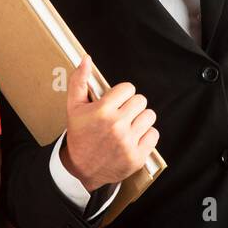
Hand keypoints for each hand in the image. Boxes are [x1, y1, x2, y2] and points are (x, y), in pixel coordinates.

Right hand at [59, 55, 158, 190]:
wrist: (80, 169)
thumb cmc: (79, 135)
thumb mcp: (74, 107)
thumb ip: (79, 80)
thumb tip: (86, 59)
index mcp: (102, 111)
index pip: (128, 88)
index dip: (122, 94)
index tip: (116, 101)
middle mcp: (116, 125)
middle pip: (141, 101)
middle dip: (132, 105)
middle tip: (122, 114)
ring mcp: (128, 142)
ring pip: (150, 116)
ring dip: (141, 119)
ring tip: (129, 125)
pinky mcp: (137, 157)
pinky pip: (154, 135)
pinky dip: (146, 136)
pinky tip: (134, 137)